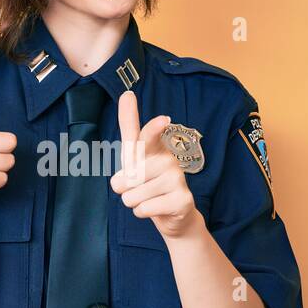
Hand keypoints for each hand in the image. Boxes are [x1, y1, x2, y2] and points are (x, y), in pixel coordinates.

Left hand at [110, 89, 198, 239]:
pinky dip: (143, 213)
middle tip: (140, 188)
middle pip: (127, 177)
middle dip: (125, 189)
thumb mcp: (134, 156)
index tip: (163, 120)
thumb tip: (127, 93)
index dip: (154, 129)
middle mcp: (168, 160)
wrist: (172, 214)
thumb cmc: (148, 181)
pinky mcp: (182, 200)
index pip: (150, 135)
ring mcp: (178, 179)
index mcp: (155, 148)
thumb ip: (130, 127)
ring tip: (149, 198)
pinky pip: (144, 209)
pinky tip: (157, 208)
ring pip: (132, 196)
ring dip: (134, 202)